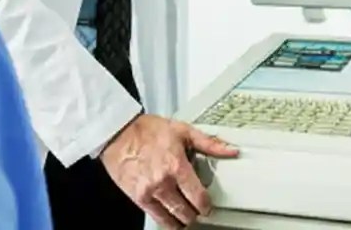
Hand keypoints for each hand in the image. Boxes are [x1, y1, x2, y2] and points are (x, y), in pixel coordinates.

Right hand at [100, 113, 238, 228]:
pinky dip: (166, 221)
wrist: (119, 133)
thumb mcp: (183, 131)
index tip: (208, 206)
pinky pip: (155, 217)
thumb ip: (209, 143)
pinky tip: (171, 219)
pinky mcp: (137, 197)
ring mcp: (149, 191)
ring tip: (187, 216)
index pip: (198, 196)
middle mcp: (163, 182)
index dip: (206, 205)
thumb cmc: (148, 130)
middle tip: (199, 210)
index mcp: (177, 165)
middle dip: (195, 213)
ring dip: (182, 220)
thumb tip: (231, 150)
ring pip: (171, 218)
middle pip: (186, 211)